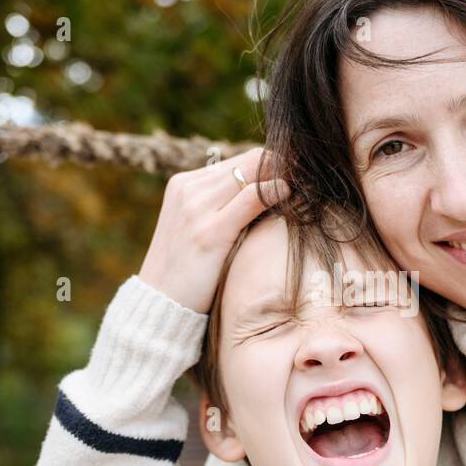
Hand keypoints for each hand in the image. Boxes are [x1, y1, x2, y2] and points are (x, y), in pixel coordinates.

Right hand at [138, 146, 289, 312]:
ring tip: (304, 185)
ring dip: (281, 175)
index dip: (271, 165)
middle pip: (248, 160)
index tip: (296, 175)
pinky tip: (288, 192)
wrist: (158, 305)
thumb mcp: (198, 229)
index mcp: (184, 184)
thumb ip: (223, 207)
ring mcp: (196, 209)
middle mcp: (189, 189)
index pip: (239, 160)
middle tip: (307, 175)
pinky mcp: (209, 232)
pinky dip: (273, 191)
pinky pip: (250, 199)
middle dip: (281, 165)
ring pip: (251, 172)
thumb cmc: (186, 271)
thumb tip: (266, 193)